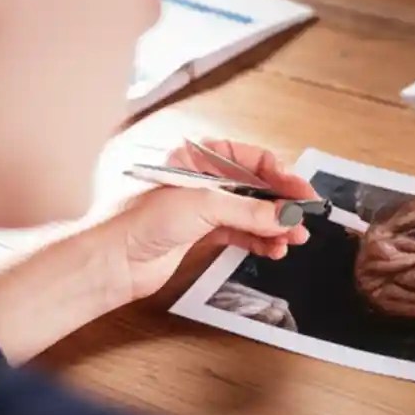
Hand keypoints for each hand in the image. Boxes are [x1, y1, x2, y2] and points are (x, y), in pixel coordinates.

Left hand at [0, 139, 315, 362]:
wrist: (109, 260)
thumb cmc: (136, 220)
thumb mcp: (201, 205)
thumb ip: (248, 210)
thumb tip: (284, 214)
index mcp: (196, 154)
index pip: (251, 158)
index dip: (281, 174)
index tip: (302, 192)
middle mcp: (200, 177)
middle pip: (254, 186)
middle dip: (281, 203)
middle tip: (305, 217)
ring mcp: (200, 207)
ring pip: (249, 212)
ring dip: (273, 225)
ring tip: (294, 238)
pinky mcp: (199, 234)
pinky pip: (239, 233)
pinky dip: (259, 240)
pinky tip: (274, 248)